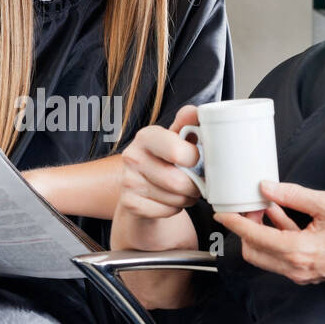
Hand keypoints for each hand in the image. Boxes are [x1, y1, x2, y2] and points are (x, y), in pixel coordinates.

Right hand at [117, 104, 203, 221]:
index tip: (195, 158)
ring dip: (186, 198)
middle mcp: (132, 157)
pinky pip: (166, 212)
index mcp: (146, 136)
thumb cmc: (163, 159)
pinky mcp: (130, 204)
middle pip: (179, 182)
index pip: (179, 152)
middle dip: (194, 186)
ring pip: (175, 199)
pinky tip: (170, 200)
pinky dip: (174, 209)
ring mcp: (128, 182)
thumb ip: (187, 124)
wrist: (140, 186)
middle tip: (195, 182)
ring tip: (183, 190)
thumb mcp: (175, 138)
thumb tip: (195, 112)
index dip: (195, 159)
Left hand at [212, 181, 324, 285]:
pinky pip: (281, 257)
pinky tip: (281, 216)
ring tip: (267, 207)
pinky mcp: (307, 273)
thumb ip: (295, 196)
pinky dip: (276, 238)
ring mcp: (302, 274)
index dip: (235, 223)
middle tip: (250, 206)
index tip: (222, 212)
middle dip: (246, 229)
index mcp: (299, 252)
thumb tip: (268, 188)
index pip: (254, 237)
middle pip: (253, 251)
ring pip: (265, 256)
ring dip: (260, 233)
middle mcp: (297, 268)